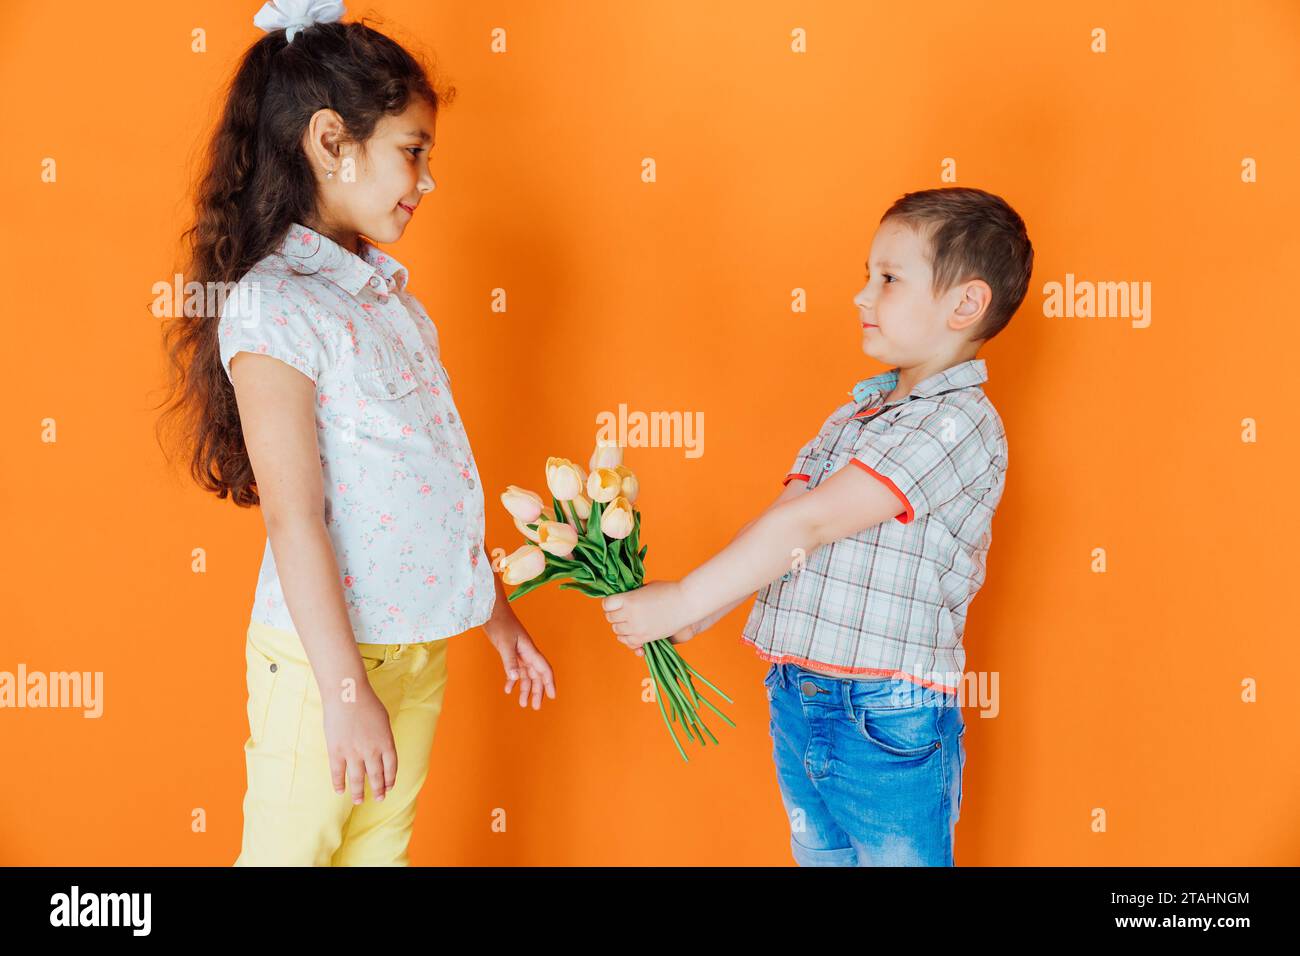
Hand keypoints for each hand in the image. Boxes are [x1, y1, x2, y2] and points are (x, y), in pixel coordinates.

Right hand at [322, 685, 396, 804]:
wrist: (348, 694)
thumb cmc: (367, 702)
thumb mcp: (383, 720)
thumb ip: (383, 738)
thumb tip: (382, 752)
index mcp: (386, 743)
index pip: (391, 768)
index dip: (390, 780)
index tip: (388, 788)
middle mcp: (372, 751)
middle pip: (376, 776)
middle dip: (378, 790)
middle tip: (378, 799)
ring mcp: (353, 753)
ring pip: (358, 779)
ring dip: (359, 792)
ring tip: (359, 801)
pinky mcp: (336, 751)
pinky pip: (338, 773)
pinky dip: (339, 784)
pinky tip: (340, 791)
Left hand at [485, 615, 556, 709]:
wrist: (491, 610)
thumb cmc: (500, 623)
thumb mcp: (504, 643)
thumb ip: (509, 661)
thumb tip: (514, 678)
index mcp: (530, 650)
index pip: (543, 669)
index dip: (549, 682)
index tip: (552, 696)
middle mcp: (527, 653)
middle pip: (536, 675)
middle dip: (538, 691)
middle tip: (536, 707)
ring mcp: (519, 653)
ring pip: (526, 674)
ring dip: (526, 688)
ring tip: (523, 703)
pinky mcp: (510, 652)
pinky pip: (515, 670)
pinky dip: (513, 680)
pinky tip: (508, 689)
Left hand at [601, 580, 694, 652]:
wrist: (687, 603)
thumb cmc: (668, 591)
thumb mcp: (646, 587)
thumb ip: (632, 595)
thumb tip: (621, 600)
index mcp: (629, 600)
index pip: (606, 604)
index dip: (610, 602)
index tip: (615, 601)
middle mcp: (630, 615)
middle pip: (610, 618)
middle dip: (614, 614)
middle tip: (623, 610)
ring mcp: (637, 629)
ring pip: (617, 631)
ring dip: (621, 626)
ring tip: (629, 620)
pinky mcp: (645, 638)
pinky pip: (628, 642)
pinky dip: (627, 637)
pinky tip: (633, 631)